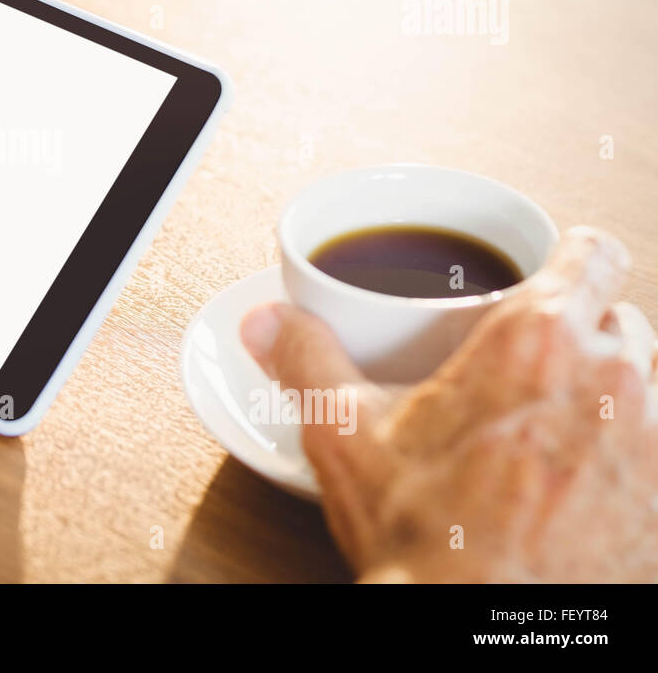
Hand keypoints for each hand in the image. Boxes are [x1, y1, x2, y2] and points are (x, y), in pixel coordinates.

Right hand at [240, 226, 657, 581]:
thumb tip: (266, 320)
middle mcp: (611, 379)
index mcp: (536, 339)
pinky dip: (629, 453)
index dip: (572, 256)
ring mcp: (651, 442)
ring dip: (611, 391)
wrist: (477, 631)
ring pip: (649, 382)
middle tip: (526, 368)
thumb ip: (305, 360)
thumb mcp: (344, 436)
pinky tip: (579, 482)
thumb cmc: (423, 536)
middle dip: (582, 332)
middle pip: (622, 319)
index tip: (550, 273)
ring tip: (555, 424)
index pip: (593, 253)